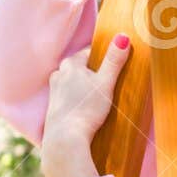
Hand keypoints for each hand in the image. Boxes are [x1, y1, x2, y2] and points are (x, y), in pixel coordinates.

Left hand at [41, 36, 132, 176]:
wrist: (65, 139)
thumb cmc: (86, 109)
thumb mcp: (105, 83)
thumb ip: (114, 60)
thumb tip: (123, 37)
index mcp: (70, 64)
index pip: (90, 53)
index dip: (104, 58)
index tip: (115, 66)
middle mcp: (58, 75)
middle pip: (81, 68)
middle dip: (94, 74)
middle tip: (109, 85)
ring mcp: (53, 92)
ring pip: (74, 84)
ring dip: (85, 88)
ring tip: (99, 100)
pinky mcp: (53, 109)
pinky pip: (69, 98)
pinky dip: (78, 101)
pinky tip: (86, 111)